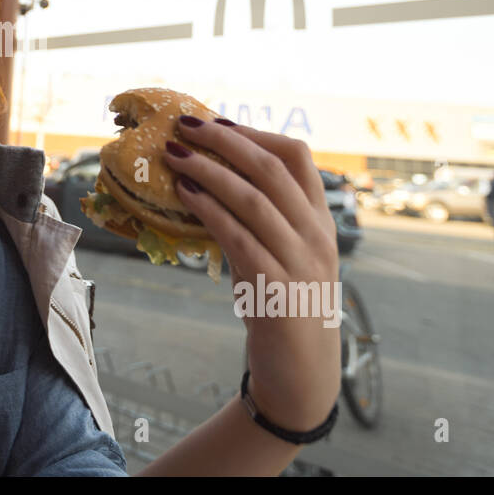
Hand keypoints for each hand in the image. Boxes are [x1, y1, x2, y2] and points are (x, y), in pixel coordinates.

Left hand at [162, 116, 340, 429]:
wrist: (301, 372)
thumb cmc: (281, 304)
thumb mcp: (279, 253)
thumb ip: (257, 219)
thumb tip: (206, 177)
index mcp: (320, 221)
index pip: (297, 158)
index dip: (255, 134)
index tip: (217, 123)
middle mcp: (316, 235)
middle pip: (272, 169)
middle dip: (225, 141)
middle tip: (186, 126)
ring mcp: (301, 261)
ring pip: (254, 199)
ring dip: (209, 171)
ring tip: (173, 155)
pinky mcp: (278, 288)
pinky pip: (239, 237)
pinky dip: (209, 210)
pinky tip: (183, 195)